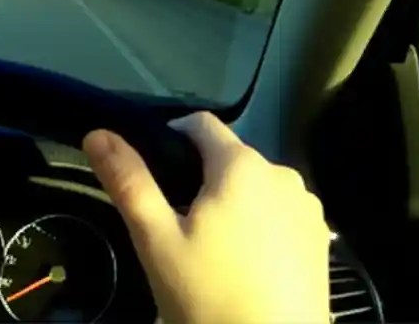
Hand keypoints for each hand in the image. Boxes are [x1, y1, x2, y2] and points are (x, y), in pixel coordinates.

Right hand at [83, 111, 329, 323]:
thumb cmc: (209, 295)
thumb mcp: (156, 241)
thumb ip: (128, 182)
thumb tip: (97, 133)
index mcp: (240, 165)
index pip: (200, 123)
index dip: (171, 137)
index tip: (154, 175)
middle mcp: (282, 173)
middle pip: (229, 158)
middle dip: (201, 180)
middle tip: (178, 228)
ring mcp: (307, 207)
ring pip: (256, 188)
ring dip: (233, 204)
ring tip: (212, 252)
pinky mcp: (321, 238)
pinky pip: (280, 215)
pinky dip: (261, 227)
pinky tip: (247, 266)